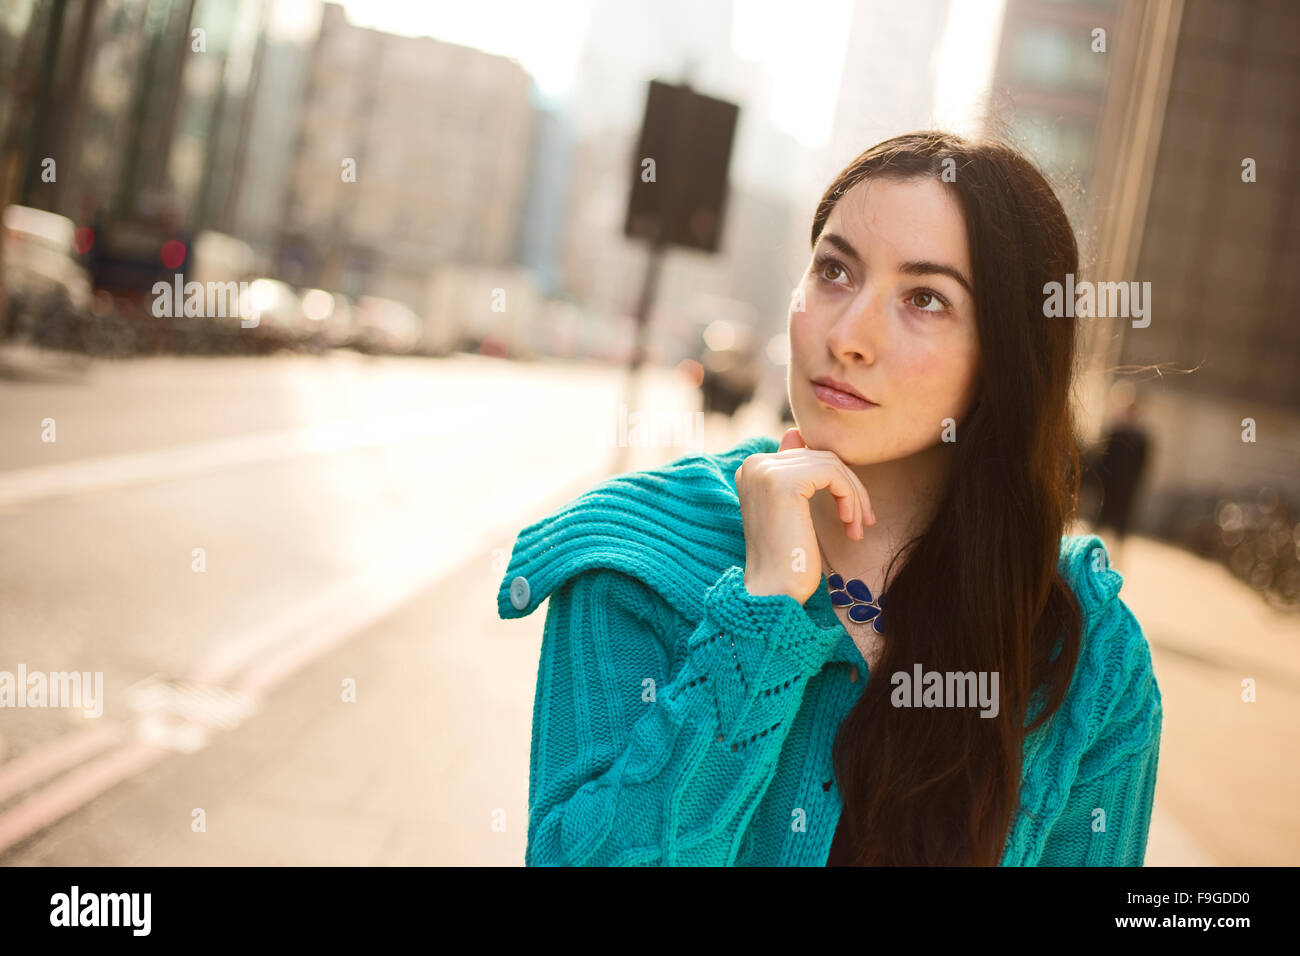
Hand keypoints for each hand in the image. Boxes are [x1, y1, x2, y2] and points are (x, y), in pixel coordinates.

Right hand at [733, 427, 874, 603]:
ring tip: (857, 526)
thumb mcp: (789, 508)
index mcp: (751, 467)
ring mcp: (766, 471)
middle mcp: (754, 463)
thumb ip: (791, 470)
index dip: (836, 480)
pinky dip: (850, 497)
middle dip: (850, 488)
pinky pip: (833, 473)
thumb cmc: (787, 557)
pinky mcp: (784, 482)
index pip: (807, 455)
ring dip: (853, 495)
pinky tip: (851, 524)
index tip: (852, 512)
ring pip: (831, 463)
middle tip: (863, 521)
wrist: (774, 591)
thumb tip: (795, 432)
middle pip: (821, 457)